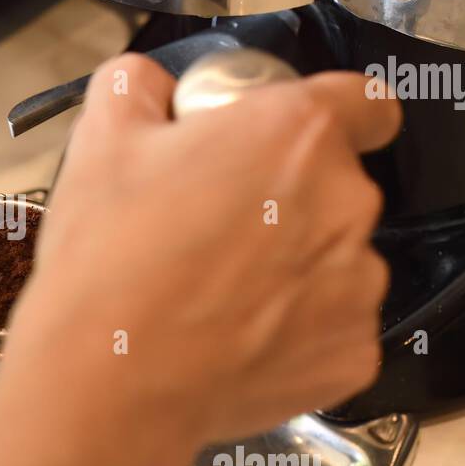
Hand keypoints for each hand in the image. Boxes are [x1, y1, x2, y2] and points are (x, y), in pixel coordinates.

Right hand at [0, 54, 399, 465]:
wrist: (109, 380)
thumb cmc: (108, 256)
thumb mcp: (98, 144)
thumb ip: (134, 90)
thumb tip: (148, 85)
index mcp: (297, 134)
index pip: (365, 103)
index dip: (332, 116)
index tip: (290, 141)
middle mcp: (347, 203)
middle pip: (338, 188)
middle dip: (288, 202)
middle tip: (214, 228)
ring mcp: (358, 287)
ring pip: (338, 262)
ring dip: (296, 269)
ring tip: (220, 297)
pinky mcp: (353, 357)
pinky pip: (333, 330)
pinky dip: (296, 334)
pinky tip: (236, 343)